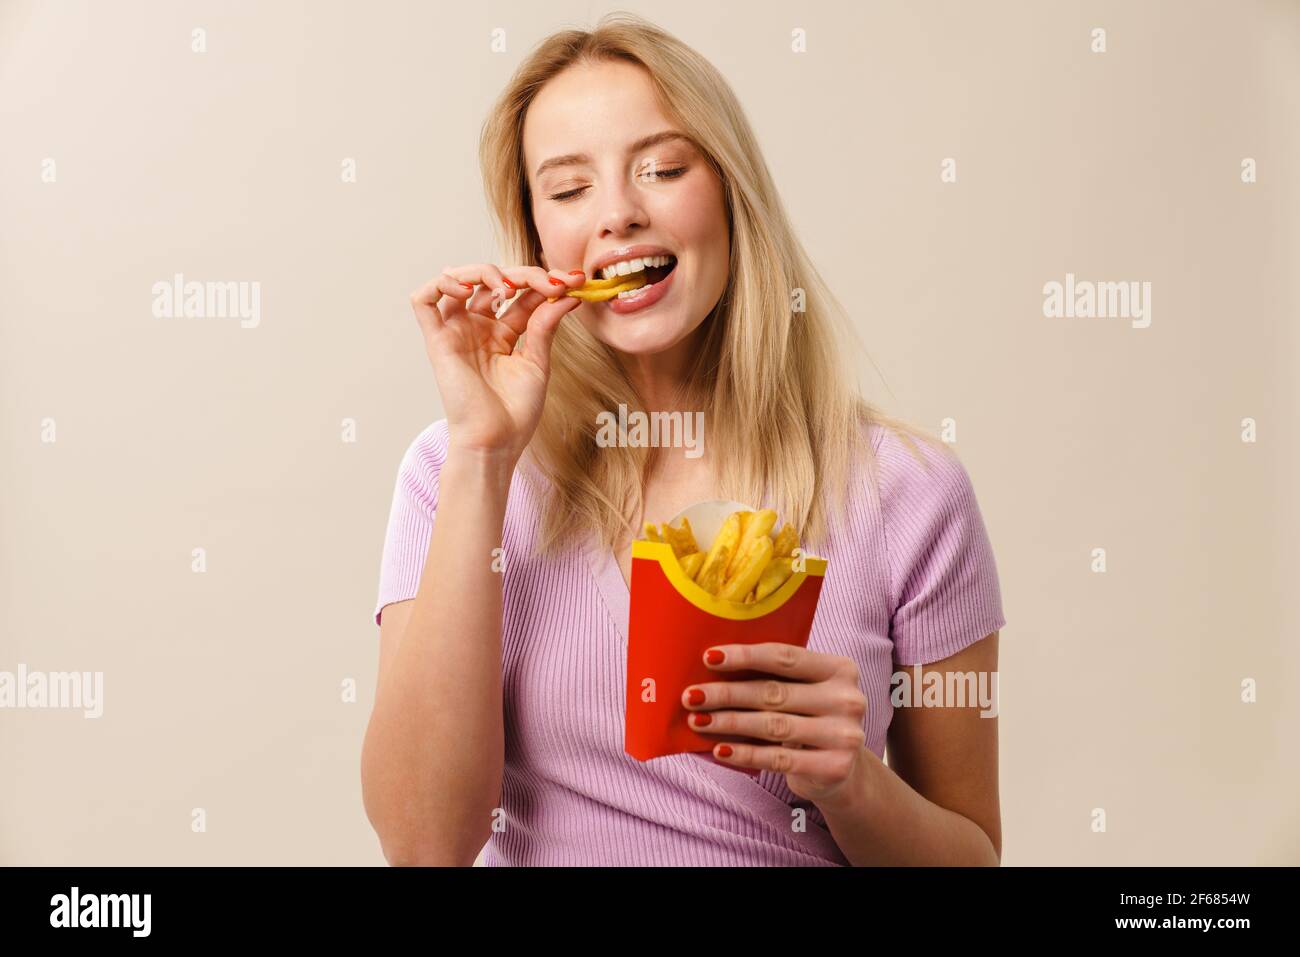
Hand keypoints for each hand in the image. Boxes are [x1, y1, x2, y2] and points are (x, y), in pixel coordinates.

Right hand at [408, 263, 586, 460]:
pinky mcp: (437, 341)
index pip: (522, 293)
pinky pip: (424, 300)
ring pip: (458, 279)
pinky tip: (470, 289)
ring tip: (509, 287)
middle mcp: (478, 328)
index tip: (574, 282)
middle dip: (525, 274)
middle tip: (552, 283)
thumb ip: (544, 326)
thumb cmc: (515, 413)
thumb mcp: (537, 362)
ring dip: (483, 271)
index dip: (546, 282)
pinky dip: (443, 284)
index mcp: (502, 334)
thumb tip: (567, 293)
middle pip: (494, 281)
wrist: (495, 442)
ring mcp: (456, 332)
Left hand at [681, 643, 870, 811]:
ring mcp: (844, 736)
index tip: (708, 658)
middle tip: (691, 696)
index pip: (785, 657)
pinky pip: (778, 759)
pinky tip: (720, 749)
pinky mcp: (834, 768)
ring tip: (698, 720)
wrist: (844, 770)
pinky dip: (744, 754)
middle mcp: (848, 699)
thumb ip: (776, 677)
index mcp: (841, 669)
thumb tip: (713, 666)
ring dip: (729, 723)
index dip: (744, 656)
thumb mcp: (805, 691)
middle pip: (774, 693)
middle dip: (726, 694)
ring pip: (773, 726)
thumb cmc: (811, 718)